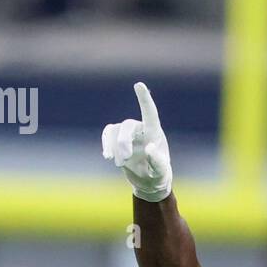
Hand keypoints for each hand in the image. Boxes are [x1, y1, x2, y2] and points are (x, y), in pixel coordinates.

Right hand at [102, 81, 171, 202]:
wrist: (148, 182)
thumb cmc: (158, 175)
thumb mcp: (160, 172)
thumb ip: (157, 161)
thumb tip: (149, 147)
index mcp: (155, 133)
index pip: (150, 113)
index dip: (144, 99)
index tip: (139, 84)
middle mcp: (141, 128)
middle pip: (128, 126)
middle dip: (123, 142)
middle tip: (124, 159)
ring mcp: (128, 132)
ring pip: (116, 131)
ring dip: (115, 147)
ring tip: (120, 164)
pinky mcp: (116, 137)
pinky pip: (108, 133)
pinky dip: (106, 144)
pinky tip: (107, 156)